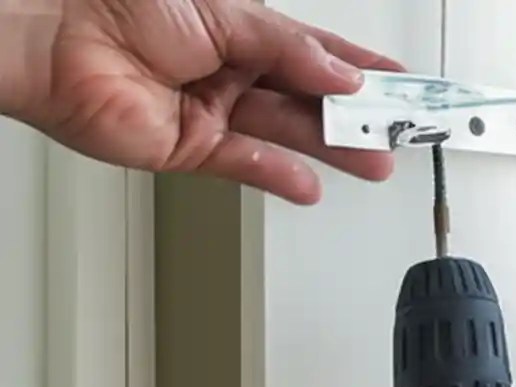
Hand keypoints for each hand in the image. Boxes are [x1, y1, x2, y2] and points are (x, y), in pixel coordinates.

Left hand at [1, 0, 401, 203]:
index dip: (361, 71)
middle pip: (309, 98)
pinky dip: (281, 175)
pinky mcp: (191, 148)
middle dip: (357, 115)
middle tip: (398, 130)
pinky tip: (313, 184)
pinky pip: (248, 164)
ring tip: (374, 161)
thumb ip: (288, 49)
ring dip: (333, 149)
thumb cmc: (119, 10)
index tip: (402, 86)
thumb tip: (339, 75)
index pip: (317, 54)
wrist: (56, 45)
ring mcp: (213, 110)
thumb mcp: (225, 13)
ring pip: (287, 133)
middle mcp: (230, 70)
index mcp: (241, 30)